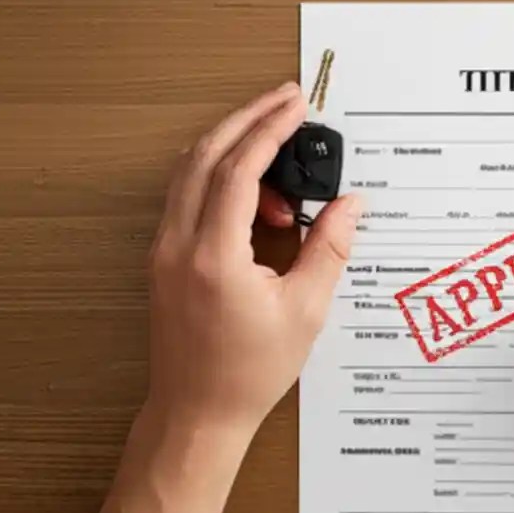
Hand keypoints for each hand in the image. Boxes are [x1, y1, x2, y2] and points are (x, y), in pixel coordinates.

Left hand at [145, 82, 361, 431]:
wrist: (198, 412)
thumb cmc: (249, 372)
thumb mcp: (305, 311)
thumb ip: (329, 248)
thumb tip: (350, 204)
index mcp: (214, 257)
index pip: (239, 170)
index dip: (269, 131)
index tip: (295, 105)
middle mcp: (179, 245)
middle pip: (206, 155)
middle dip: (248, 119)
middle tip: (285, 99)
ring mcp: (164, 250)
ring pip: (190, 171)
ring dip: (233, 147)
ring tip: (282, 152)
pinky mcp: (164, 258)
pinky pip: (187, 196)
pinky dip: (221, 178)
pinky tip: (259, 195)